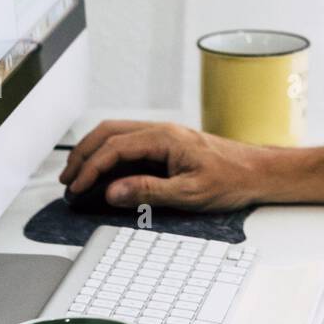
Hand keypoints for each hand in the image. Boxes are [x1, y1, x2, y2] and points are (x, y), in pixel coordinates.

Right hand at [58, 120, 266, 211]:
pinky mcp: (168, 144)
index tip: (76, 188)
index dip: (90, 168)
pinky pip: (130, 141)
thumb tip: (112, 191)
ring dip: (93, 151)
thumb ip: (148, 191)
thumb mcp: (189, 192)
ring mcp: (164, 135)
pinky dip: (109, 152)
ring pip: (116, 133)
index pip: (114, 148)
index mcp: (164, 138)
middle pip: (108, 132)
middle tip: (67, 180)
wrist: (256, 171)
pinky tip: (105, 170)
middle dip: (83, 154)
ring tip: (78, 174)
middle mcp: (161, 130)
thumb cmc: (230, 179)